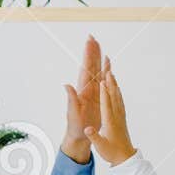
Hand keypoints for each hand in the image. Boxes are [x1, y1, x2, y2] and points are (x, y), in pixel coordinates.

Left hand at [60, 34, 100, 163]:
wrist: (80, 136)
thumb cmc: (75, 127)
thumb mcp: (72, 113)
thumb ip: (71, 99)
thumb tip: (66, 85)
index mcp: (82, 90)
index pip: (85, 68)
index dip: (88, 55)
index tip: (89, 42)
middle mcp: (88, 88)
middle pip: (91, 66)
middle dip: (92, 52)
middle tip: (93, 38)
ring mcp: (94, 92)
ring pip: (97, 71)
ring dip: (99, 59)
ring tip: (100, 46)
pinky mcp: (99, 97)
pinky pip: (104, 81)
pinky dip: (106, 72)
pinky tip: (108, 65)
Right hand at [90, 57, 137, 165]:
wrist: (125, 158)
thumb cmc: (112, 152)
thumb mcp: (100, 146)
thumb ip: (94, 136)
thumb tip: (88, 129)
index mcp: (110, 123)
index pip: (106, 105)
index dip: (104, 93)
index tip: (102, 82)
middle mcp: (116, 117)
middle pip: (113, 97)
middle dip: (110, 83)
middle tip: (108, 70)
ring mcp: (120, 117)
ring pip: (117, 97)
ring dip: (114, 85)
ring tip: (112, 74)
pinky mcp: (122, 118)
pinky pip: (120, 102)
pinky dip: (118, 93)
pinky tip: (117, 88)